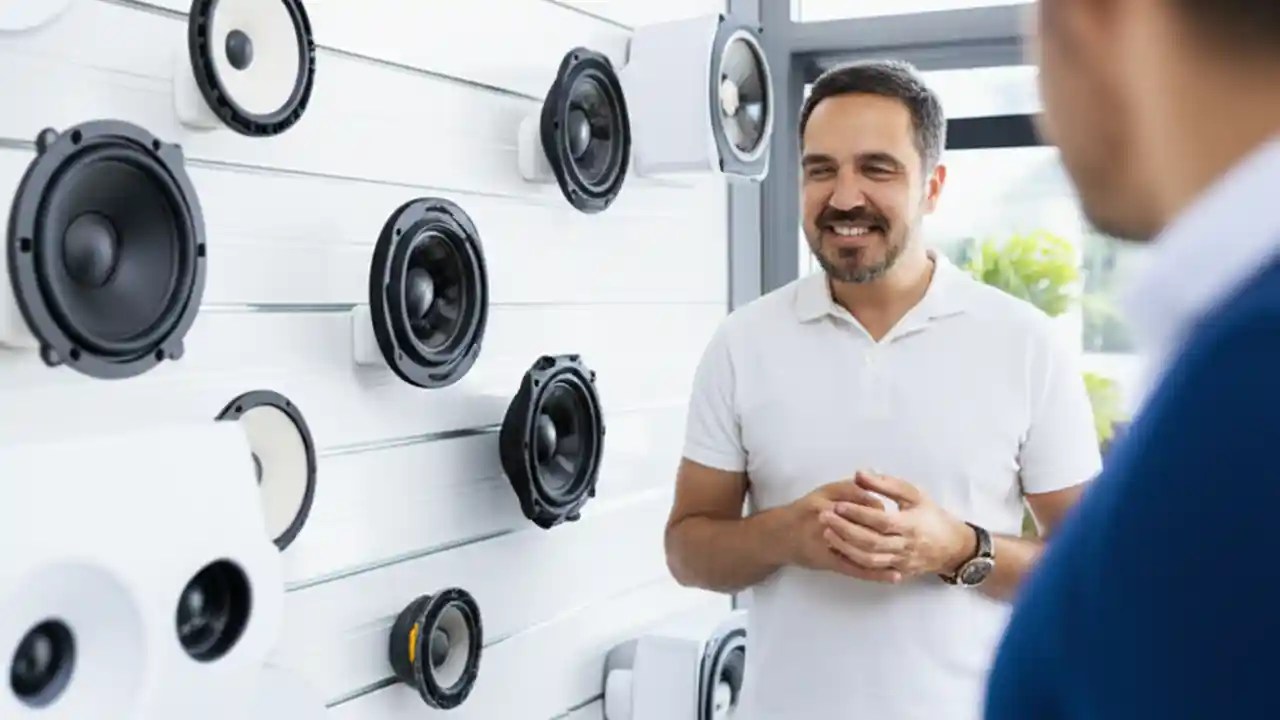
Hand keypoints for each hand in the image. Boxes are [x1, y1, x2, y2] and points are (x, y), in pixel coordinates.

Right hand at [782, 479, 904, 583]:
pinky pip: (856, 568)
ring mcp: (826, 540)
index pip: (862, 498)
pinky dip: (876, 574)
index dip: (880, 507)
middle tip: (902, 534)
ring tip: (906, 554)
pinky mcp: (827, 560)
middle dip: (885, 530)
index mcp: (828, 496)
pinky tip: (895, 576)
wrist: (779, 535)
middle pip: (865, 523)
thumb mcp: (825, 492)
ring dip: (887, 552)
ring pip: (863, 547)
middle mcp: (826, 515)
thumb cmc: (806, 511)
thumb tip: (878, 487)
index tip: (892, 512)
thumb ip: (850, 489)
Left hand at [819, 471, 974, 581]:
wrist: (952, 546)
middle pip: (871, 542)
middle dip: (845, 530)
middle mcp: (906, 546)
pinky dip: (854, 563)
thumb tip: (860, 474)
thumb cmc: (931, 516)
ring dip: (846, 548)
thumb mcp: (914, 494)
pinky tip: (838, 551)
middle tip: (825, 518)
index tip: (838, 505)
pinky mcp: (897, 572)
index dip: (858, 514)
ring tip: (827, 534)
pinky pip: (872, 571)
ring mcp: (901, 562)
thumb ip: (886, 484)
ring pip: (869, 560)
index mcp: (911, 524)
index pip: (881, 521)